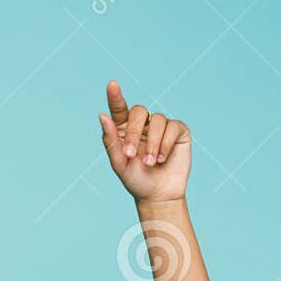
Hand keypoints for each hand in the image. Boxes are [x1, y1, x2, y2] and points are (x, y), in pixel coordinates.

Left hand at [98, 80, 190, 203]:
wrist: (158, 195)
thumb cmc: (136, 180)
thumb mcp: (119, 163)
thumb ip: (110, 141)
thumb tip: (102, 115)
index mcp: (125, 129)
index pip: (119, 108)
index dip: (115, 96)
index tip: (112, 84)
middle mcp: (143, 124)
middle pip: (139, 111)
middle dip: (133, 132)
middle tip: (130, 154)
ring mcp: (161, 126)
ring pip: (157, 119)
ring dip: (152, 143)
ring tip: (150, 163)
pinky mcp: (178, 131)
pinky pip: (172, 126)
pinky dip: (165, 143)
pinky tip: (162, 158)